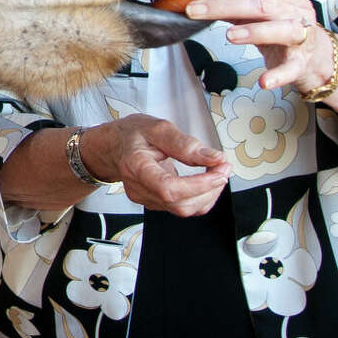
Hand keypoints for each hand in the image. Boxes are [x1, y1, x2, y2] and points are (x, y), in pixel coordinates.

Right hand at [82, 116, 228, 215]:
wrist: (114, 145)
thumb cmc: (132, 134)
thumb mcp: (158, 128)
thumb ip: (185, 144)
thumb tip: (213, 158)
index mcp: (136, 167)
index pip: (169, 189)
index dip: (199, 185)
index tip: (219, 171)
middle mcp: (139, 189)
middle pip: (180, 204)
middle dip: (209, 189)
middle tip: (223, 167)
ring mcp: (146, 199)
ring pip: (184, 209)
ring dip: (208, 194)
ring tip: (217, 172)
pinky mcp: (155, 203)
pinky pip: (183, 208)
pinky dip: (201, 197)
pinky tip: (206, 181)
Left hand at [186, 0, 334, 91]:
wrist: (312, 54)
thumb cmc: (279, 25)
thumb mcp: (257, 9)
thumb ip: (232, 2)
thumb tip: (197, 0)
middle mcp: (296, 9)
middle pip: (264, 3)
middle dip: (227, 5)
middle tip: (197, 11)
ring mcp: (301, 35)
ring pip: (282, 29)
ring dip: (254, 31)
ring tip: (230, 36)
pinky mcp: (301, 61)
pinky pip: (292, 68)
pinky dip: (278, 75)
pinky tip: (264, 81)